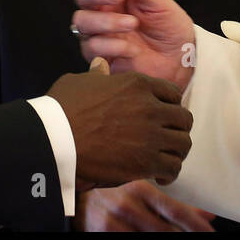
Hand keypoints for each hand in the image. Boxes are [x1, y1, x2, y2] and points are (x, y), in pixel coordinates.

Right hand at [46, 56, 191, 191]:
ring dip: (176, 151)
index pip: (173, 94)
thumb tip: (100, 64)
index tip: (163, 116)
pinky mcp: (146, 162)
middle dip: (177, 129)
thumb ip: (97, 75)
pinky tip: (160, 175)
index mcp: (138, 84)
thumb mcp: (80, 82)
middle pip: (183, 119)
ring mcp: (150, 135)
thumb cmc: (63, 109)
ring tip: (166, 158)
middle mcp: (150, 107)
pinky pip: (173, 166)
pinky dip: (170, 172)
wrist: (55, 140)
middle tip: (168, 138)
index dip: (170, 106)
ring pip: (183, 143)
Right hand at [72, 0, 195, 89]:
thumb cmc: (170, 29)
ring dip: (107, 21)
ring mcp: (99, 32)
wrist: (179, 61)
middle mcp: (104, 9)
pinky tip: (131, 48)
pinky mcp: (100, 55)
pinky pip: (91, 47)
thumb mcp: (160, 4)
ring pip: (82, 21)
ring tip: (133, 24)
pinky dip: (112, 45)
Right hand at [74, 180, 216, 231]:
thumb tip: (207, 216)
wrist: (74, 195)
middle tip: (199, 238)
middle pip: (165, 231)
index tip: (210, 233)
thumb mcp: (142, 191)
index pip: (176, 210)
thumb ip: (174, 205)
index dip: (196, 224)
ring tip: (175, 237)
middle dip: (183, 237)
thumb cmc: (112, 191)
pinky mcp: (103, 234)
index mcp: (141, 189)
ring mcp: (114, 223)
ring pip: (149, 239)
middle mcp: (129, 206)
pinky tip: (148, 238)